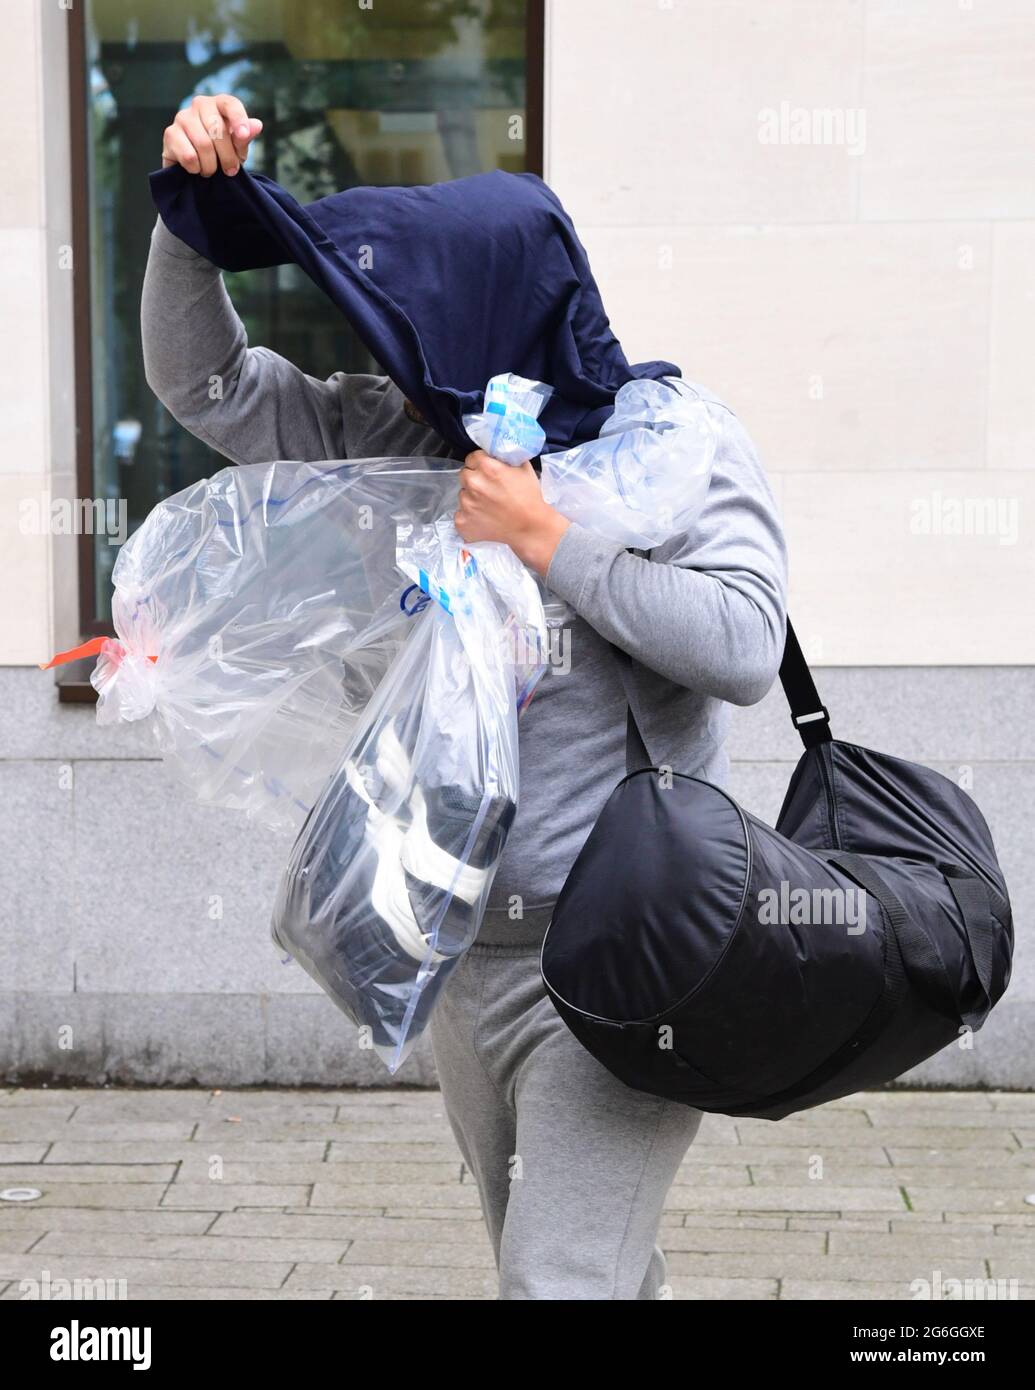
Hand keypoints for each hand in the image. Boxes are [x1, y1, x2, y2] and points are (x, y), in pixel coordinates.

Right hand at [162, 94, 262, 176]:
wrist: (197, 168)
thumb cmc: (222, 153)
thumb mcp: (238, 148)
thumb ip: (245, 136)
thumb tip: (257, 125)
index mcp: (219, 104)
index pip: (230, 104)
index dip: (238, 119)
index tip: (243, 135)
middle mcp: (199, 105)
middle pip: (217, 130)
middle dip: (227, 156)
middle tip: (230, 171)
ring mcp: (182, 117)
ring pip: (203, 145)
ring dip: (211, 166)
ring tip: (211, 170)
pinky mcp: (170, 133)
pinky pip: (189, 156)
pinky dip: (196, 169)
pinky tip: (196, 168)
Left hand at [454, 451, 569, 575]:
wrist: (530, 528)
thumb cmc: (529, 498)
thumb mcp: (524, 469)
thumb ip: (507, 457)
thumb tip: (498, 452)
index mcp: (487, 467)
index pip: (472, 457)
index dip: (479, 463)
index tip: (486, 471)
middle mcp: (473, 483)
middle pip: (464, 474)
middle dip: (474, 479)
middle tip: (488, 489)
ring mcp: (465, 504)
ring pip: (462, 494)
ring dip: (471, 498)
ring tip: (488, 506)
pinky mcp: (461, 521)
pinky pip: (460, 514)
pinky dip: (469, 516)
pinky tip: (483, 519)